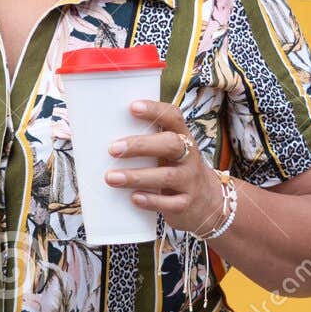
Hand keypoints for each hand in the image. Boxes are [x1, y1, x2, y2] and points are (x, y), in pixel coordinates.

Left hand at [103, 99, 225, 236]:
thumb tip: (101, 138)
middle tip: (113, 149)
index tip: (132, 107)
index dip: (155, 110)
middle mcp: (189, 157)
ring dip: (137, 176)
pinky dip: (151, 200)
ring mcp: (190, 181)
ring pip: (166, 176)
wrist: (209, 203)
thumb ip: (148, 144)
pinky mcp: (186, 204)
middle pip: (170, 144)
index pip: (173, 117)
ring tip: (112, 178)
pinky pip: (169, 203)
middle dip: (140, 145)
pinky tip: (134, 198)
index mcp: (182, 138)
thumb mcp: (169, 154)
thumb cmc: (176, 171)